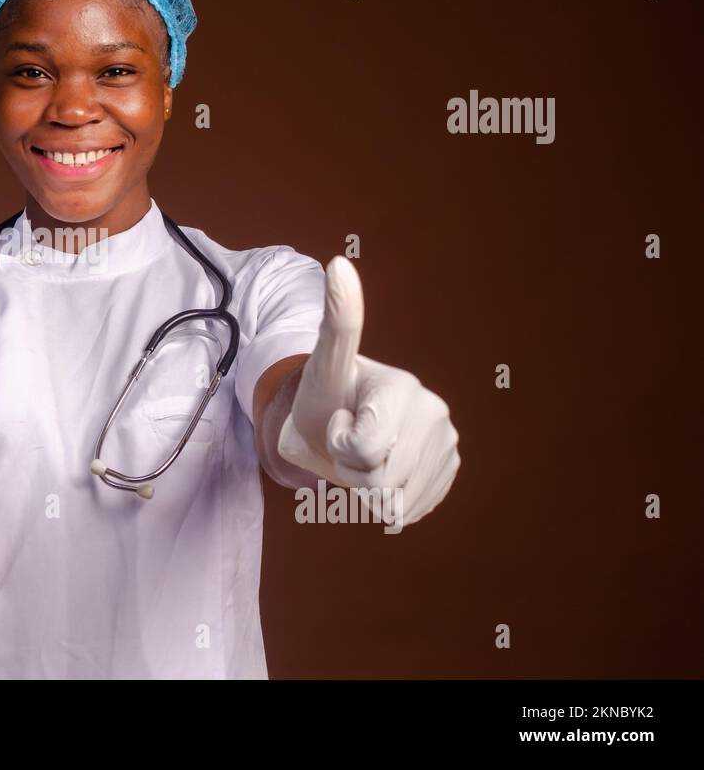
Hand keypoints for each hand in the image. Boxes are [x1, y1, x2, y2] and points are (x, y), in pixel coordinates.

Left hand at [277, 256, 460, 525]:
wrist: (331, 423)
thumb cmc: (322, 395)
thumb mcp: (322, 365)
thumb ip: (337, 320)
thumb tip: (338, 261)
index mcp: (404, 387)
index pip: (364, 449)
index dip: (339, 443)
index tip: (338, 416)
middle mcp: (435, 412)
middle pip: (382, 480)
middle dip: (353, 469)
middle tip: (347, 437)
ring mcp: (447, 443)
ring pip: (396, 501)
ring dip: (368, 487)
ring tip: (363, 452)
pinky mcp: (448, 468)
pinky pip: (412, 508)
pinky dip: (388, 500)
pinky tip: (381, 468)